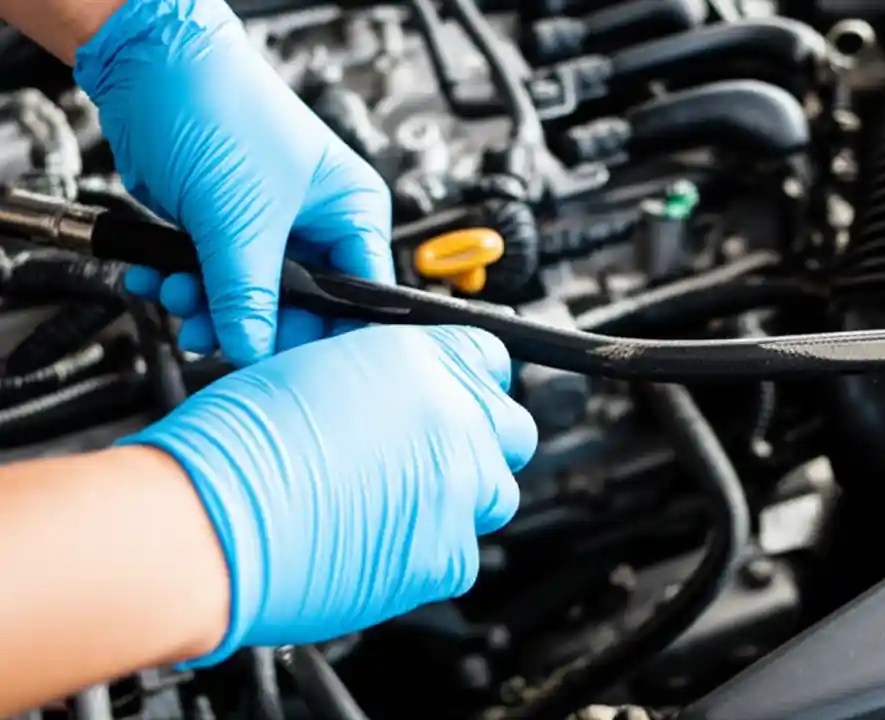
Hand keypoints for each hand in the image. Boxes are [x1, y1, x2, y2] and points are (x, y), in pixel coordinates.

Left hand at [73, 0, 392, 365]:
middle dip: (251, 320)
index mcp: (352, 213)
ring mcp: (270, 228)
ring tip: (177, 294)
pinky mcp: (225, 228)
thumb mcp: (240, 218)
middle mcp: (318, 223)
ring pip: (250, 297)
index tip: (289, 360)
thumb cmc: (220, 109)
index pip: (357, 296)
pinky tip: (158, 276)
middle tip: (215, 330)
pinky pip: (212, 278)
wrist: (148, 65)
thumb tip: (253, 350)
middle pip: (300, 306)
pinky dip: (182, 283)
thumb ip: (247, 295)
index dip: (325, 333)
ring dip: (207, 305)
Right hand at [119, 325, 536, 665]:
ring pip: (494, 494)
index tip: (455, 402)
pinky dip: (427, 553)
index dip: (468, 384)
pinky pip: (459, 555)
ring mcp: (457, 488)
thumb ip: (376, 384)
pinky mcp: (445, 557)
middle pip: (510, 428)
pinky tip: (378, 544)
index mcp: (419, 358)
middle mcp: (451, 418)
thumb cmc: (230, 447)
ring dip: (458, 498)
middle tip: (430, 458)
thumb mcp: (311, 372)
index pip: (487, 359)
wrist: (206, 522)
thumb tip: (393, 399)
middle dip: (479, 442)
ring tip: (396, 506)